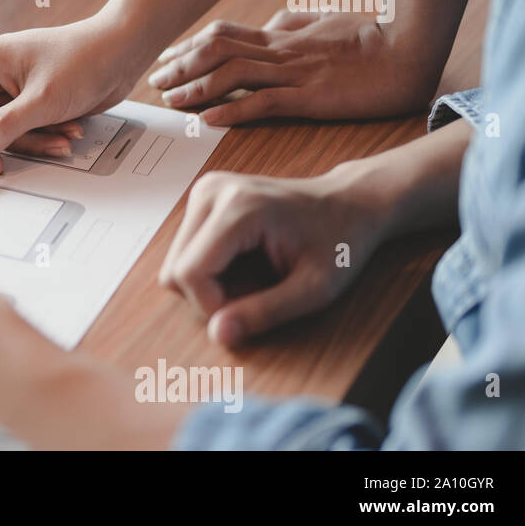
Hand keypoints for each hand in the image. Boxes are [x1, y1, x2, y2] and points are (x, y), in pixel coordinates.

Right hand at [0, 20, 140, 168]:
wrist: (125, 51)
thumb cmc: (85, 59)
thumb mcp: (42, 100)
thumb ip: (2, 129)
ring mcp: (9, 92)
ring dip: (27, 144)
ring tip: (60, 140)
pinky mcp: (29, 106)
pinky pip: (20, 133)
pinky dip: (43, 139)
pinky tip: (69, 134)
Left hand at [147, 11, 440, 124]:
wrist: (411, 49)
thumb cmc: (372, 36)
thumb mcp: (325, 21)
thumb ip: (293, 23)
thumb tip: (268, 22)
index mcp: (282, 35)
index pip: (224, 35)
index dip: (189, 46)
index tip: (166, 59)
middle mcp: (280, 50)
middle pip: (218, 52)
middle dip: (182, 66)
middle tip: (155, 81)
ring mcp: (294, 73)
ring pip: (233, 74)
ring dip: (197, 88)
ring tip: (171, 101)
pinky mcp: (311, 96)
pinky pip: (265, 102)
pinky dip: (234, 110)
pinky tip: (210, 120)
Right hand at [159, 169, 385, 346]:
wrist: (349, 203)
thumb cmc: (340, 243)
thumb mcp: (315, 289)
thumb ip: (265, 313)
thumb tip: (218, 335)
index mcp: (239, 206)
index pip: (189, 273)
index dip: (213, 307)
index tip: (251, 312)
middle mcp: (212, 192)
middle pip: (175, 271)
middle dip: (211, 296)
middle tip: (258, 291)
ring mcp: (205, 191)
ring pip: (176, 264)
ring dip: (210, 284)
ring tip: (253, 277)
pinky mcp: (203, 198)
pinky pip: (185, 252)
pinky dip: (210, 270)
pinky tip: (244, 263)